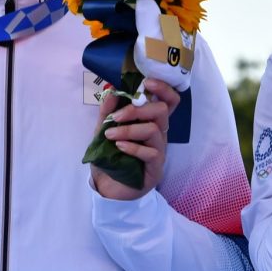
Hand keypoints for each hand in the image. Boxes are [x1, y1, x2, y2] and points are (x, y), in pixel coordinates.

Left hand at [90, 79, 179, 200]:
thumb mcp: (103, 131)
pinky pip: (150, 152)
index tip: (146, 82)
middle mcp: (159, 134)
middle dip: (137, 110)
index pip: (168, 101)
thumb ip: (107, 112)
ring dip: (129, 129)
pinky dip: (132, 146)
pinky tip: (118, 147)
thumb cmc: (110, 157)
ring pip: (154, 130)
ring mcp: (159, 151)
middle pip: (161, 111)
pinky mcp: (156, 168)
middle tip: (116, 117)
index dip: (163, 88)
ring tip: (109, 135)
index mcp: (150, 121)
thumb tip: (111, 90)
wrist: (107, 188)